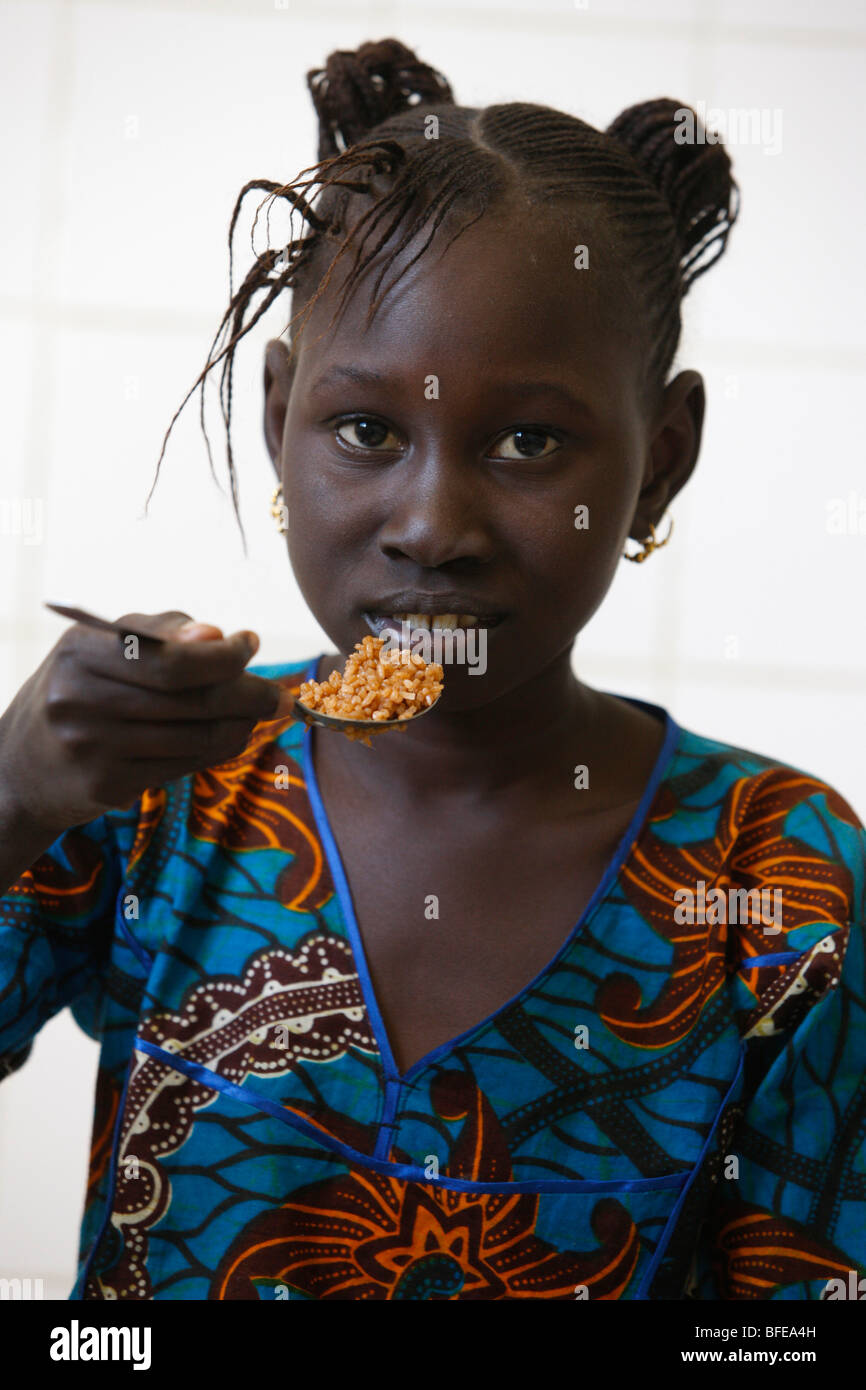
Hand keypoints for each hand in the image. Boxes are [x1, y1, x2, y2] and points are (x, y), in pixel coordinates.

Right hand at [0, 611, 294, 832]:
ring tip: (257, 711)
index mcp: (80, 652)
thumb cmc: (77, 691)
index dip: (224, 655)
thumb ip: (160, 631)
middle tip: (276, 691)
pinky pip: (186, 765)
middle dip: (248, 693)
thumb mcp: (99, 646)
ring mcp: (93, 748)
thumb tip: (217, 634)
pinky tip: (232, 734)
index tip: (249, 644)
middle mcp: (81, 700)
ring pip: (198, 736)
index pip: (172, 659)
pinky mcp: (108, 785)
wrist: (20, 768)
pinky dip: (221, 748)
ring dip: (242, 723)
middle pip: (192, 699)